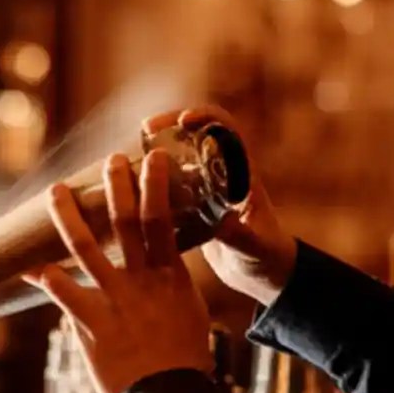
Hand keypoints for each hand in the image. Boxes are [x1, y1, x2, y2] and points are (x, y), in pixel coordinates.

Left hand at [27, 151, 214, 392]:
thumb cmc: (185, 363)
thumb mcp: (190, 315)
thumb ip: (175, 290)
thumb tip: (166, 274)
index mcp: (171, 277)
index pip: (162, 220)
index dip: (156, 185)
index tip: (151, 159)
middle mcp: (141, 281)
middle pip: (126, 222)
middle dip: (117, 186)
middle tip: (109, 161)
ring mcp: (113, 300)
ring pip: (85, 248)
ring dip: (68, 216)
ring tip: (57, 191)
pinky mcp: (90, 323)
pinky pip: (61, 293)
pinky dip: (42, 277)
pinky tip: (26, 265)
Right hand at [143, 105, 297, 306]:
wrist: (262, 274)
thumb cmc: (267, 256)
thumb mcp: (254, 246)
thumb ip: (241, 234)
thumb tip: (223, 221)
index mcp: (241, 174)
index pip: (226, 129)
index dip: (206, 118)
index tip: (184, 121)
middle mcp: (221, 174)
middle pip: (194, 135)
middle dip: (169, 127)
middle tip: (144, 130)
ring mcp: (204, 189)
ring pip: (175, 159)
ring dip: (152, 154)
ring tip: (129, 157)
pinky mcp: (190, 208)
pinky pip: (166, 186)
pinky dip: (147, 184)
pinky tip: (126, 191)